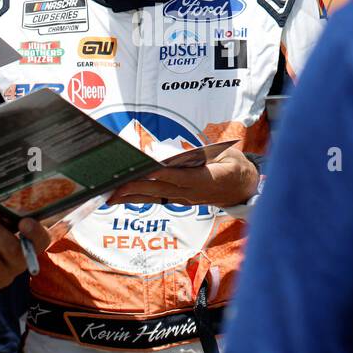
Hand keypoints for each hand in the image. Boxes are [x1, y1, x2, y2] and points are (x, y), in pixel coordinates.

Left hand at [108, 147, 257, 207]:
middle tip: (114, 184)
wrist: (243, 187)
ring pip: (154, 196)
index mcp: (206, 180)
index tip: (143, 170)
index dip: (160, 174)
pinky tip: (121, 196)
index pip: (178, 177)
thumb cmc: (234, 166)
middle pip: (159, 189)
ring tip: (109, 194)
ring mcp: (184, 199)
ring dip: (131, 196)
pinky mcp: (179, 199)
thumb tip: (177, 153)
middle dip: (136, 187)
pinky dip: (138, 197)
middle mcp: (191, 193)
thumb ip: (203, 154)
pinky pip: (156, 198)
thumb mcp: (225, 155)